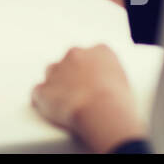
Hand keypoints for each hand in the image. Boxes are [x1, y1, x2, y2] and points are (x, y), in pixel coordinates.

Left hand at [30, 44, 147, 151]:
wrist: (102, 111)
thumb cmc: (118, 101)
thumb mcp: (124, 81)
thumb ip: (110, 74)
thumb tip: (106, 85)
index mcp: (99, 51)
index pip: (92, 55)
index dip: (91, 70)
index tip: (93, 82)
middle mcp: (76, 54)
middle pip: (70, 61)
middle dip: (73, 75)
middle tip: (82, 94)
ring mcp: (57, 70)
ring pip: (52, 74)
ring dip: (58, 85)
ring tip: (69, 104)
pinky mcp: (43, 89)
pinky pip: (39, 93)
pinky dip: (44, 102)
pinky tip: (55, 111)